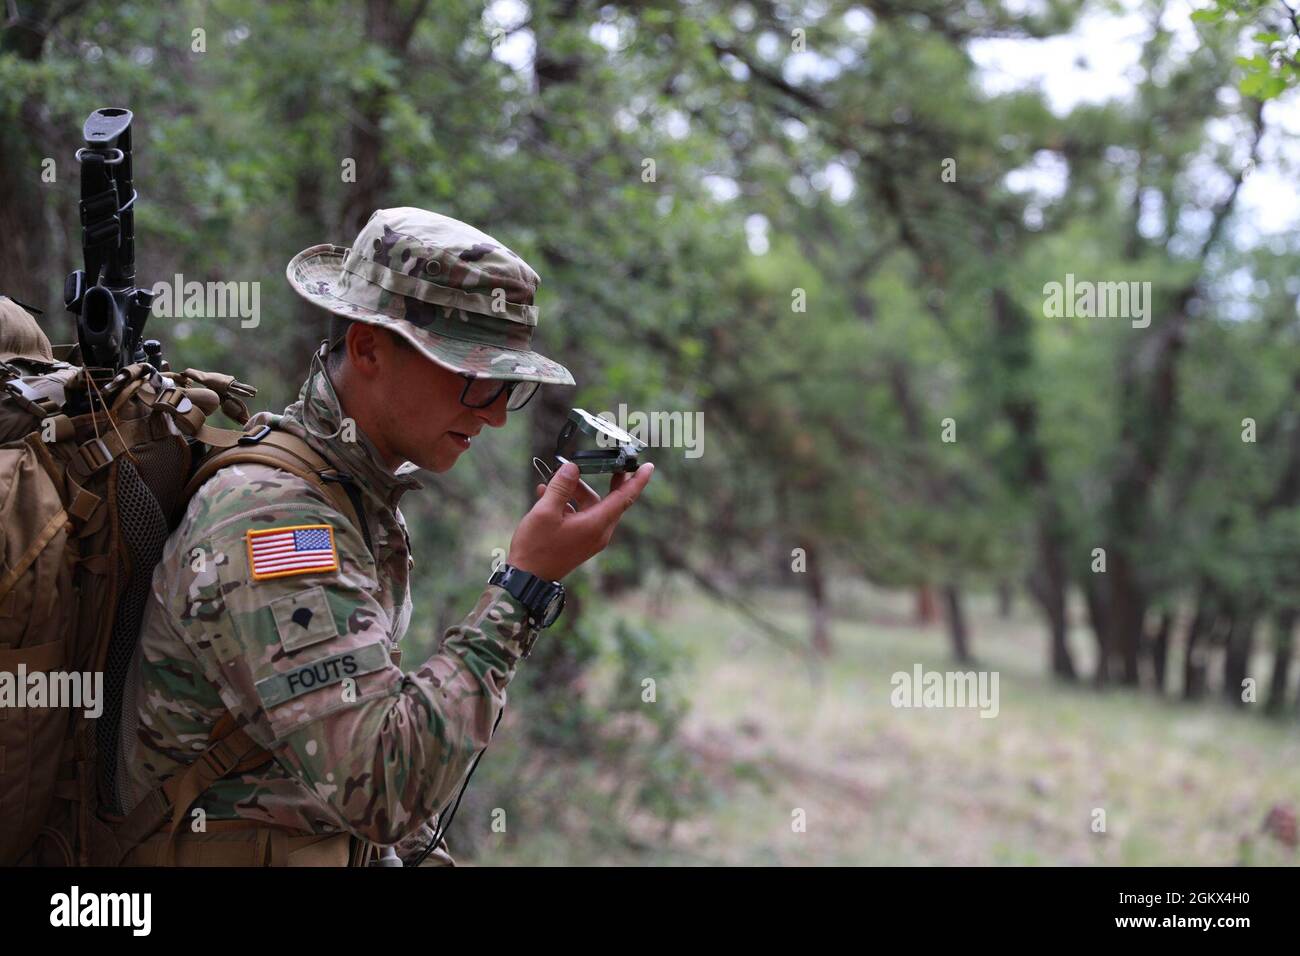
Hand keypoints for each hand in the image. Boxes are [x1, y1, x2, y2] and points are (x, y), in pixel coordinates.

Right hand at [506, 461, 654, 582]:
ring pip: (591, 507)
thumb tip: (573, 468)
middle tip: (608, 461)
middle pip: (608, 500)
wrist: (528, 579)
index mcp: (596, 525)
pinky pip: (581, 517)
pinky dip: (569, 505)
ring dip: (575, 493)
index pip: (624, 498)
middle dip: (602, 481)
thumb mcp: (545, 512)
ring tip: (551, 483)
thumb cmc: (536, 547)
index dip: (637, 481)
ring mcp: (590, 539)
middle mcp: (599, 533)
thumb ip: (561, 487)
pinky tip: (547, 495)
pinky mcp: (580, 542)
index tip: (648, 466)